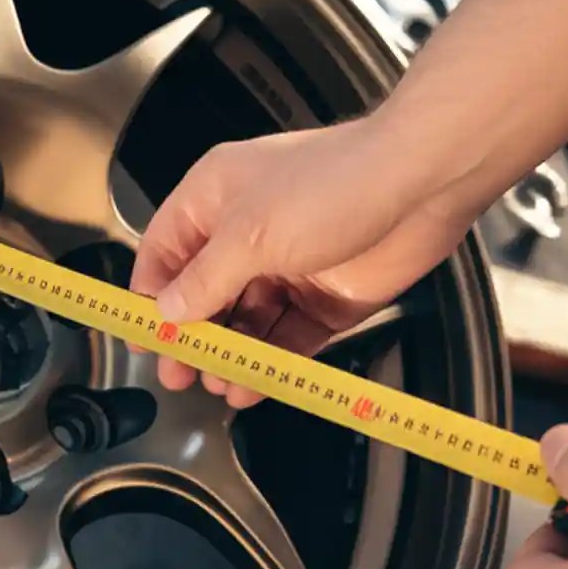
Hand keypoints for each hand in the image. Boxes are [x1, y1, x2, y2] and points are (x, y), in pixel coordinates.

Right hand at [129, 117, 484, 407]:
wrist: (420, 185)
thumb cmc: (335, 184)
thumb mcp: (250, 235)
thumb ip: (204, 281)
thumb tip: (168, 313)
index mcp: (216, 198)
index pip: (165, 253)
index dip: (151, 298)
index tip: (146, 340)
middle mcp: (248, 232)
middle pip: (205, 294)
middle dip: (193, 337)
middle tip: (181, 376)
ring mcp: (288, 265)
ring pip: (247, 322)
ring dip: (233, 355)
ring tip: (225, 384)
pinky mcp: (325, 295)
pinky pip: (289, 337)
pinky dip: (273, 362)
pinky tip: (259, 383)